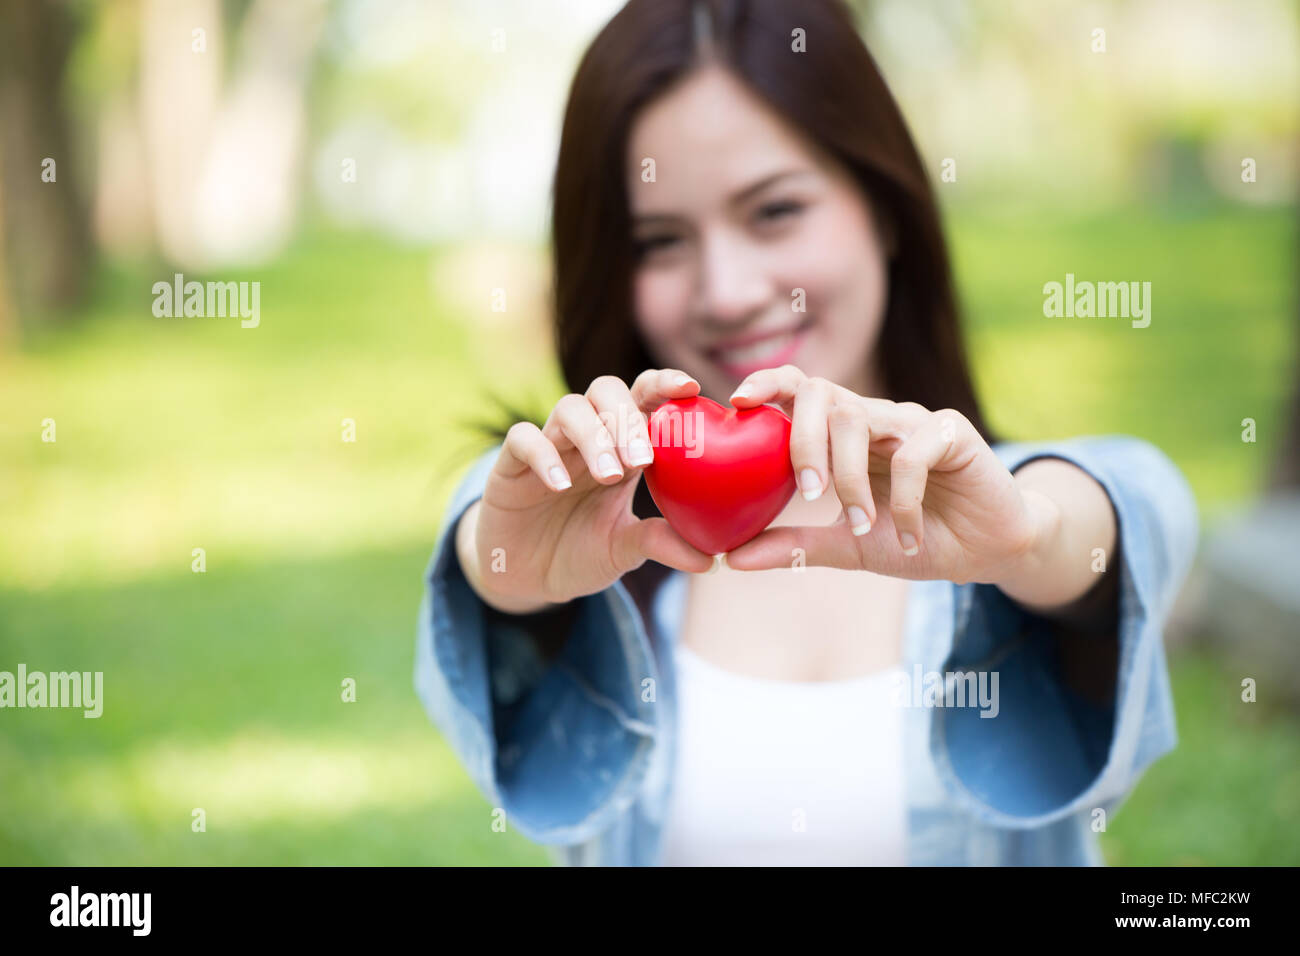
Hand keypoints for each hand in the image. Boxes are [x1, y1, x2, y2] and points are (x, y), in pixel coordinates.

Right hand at [460, 369, 715, 613]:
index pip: (643, 397)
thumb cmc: (581, 552)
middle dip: (628, 418)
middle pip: (606, 391)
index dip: (664, 384)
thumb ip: (661, 544)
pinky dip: (544, 455)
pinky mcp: (510, 465)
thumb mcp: (624, 550)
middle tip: (643, 460)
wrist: (526, 578)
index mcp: (620, 447)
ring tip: (609, 475)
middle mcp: (586, 438)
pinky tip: (560, 485)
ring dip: (594, 436)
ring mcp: (548, 446)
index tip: (691, 390)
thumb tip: (711, 561)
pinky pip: (522, 440)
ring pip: (569, 408)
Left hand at [721, 365, 1053, 589]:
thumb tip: (730, 558)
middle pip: (823, 394)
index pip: (801, 389)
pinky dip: (903, 501)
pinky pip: (913, 453)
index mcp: (843, 434)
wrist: (986, 553)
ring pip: (860, 418)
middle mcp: (874, 417)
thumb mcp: (846, 547)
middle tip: (806, 494)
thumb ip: (794, 545)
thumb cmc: (912, 539)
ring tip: (858, 524)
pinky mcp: (952, 432)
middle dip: (803, 439)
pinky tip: (908, 537)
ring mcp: (912, 420)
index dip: (769, 383)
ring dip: (849, 477)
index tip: (736, 402)